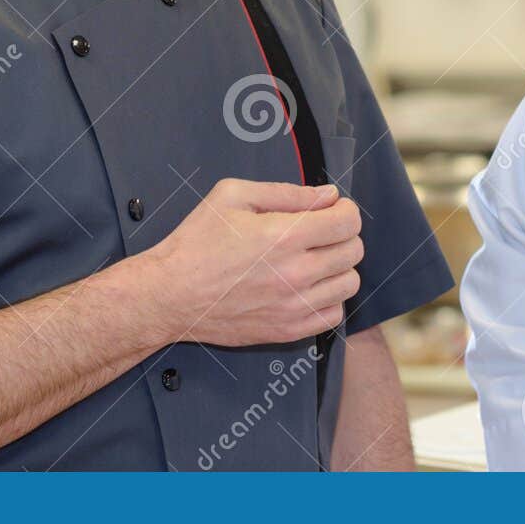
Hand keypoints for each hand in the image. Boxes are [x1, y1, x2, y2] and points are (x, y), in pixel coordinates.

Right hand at [140, 178, 362, 346]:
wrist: (171, 294)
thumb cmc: (197, 242)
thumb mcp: (233, 196)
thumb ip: (287, 192)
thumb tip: (328, 196)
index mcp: (285, 236)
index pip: (348, 222)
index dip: (344, 210)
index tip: (331, 210)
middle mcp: (296, 273)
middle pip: (353, 251)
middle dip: (342, 235)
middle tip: (319, 233)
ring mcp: (293, 306)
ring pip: (349, 283)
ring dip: (338, 267)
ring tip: (314, 260)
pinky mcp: (288, 330)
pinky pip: (334, 315)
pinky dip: (329, 299)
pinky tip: (307, 287)